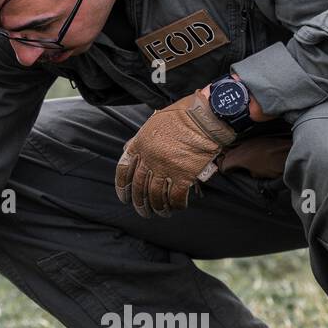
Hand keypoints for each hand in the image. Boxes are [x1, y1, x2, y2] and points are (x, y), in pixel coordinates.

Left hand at [115, 87, 235, 216]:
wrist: (205, 116)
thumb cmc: (182, 115)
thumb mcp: (153, 122)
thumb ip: (141, 139)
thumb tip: (129, 149)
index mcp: (140, 145)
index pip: (123, 170)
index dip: (122, 187)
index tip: (124, 197)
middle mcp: (149, 159)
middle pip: (139, 187)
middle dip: (140, 203)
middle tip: (143, 212)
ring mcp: (166, 168)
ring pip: (156, 195)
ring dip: (158, 208)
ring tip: (161, 213)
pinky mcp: (184, 175)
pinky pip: (176, 197)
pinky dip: (177, 205)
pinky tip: (178, 207)